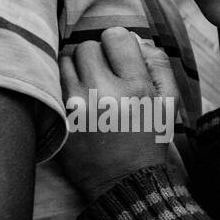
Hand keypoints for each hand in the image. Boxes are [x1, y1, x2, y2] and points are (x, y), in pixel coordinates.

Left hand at [58, 26, 179, 200]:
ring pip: (65, 61)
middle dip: (97, 58)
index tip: (120, 60)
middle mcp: (104, 92)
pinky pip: (52, 81)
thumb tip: (136, 39)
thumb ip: (158, 67)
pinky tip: (75, 99)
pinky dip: (62, 85)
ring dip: (76, 69)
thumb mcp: (167, 106)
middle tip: (104, 77)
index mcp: (136, 88)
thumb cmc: (148, 141)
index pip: (115, 37)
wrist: (123, 182)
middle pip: (87, 46)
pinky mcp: (59, 116)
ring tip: (88, 87)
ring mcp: (77, 104)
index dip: (118, 46)